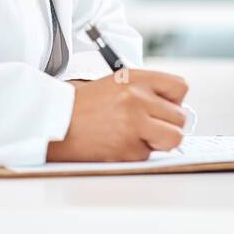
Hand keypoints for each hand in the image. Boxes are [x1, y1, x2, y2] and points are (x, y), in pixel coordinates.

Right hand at [48, 70, 187, 161]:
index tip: (165, 108)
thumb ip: (145, 93)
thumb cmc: (83, 105)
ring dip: (159, 142)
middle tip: (149, 128)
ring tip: (137, 137)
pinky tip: (116, 145)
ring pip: (174, 138)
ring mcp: (134, 124)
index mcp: (135, 79)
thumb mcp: (115, 84)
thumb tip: (176, 112)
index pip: (180, 87)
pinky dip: (135, 154)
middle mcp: (137, 99)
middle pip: (180, 117)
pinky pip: (148, 155)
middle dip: (168, 125)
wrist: (53, 121)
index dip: (175, 101)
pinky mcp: (127, 149)